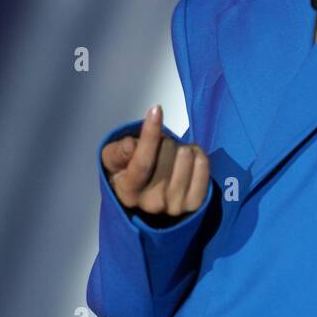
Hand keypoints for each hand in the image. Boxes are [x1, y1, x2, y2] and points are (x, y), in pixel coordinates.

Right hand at [102, 104, 210, 221]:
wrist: (148, 194)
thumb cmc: (128, 171)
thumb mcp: (113, 158)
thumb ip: (118, 151)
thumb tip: (131, 146)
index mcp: (128, 192)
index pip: (142, 162)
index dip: (150, 134)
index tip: (156, 110)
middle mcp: (151, 203)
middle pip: (166, 155)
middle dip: (164, 142)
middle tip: (161, 147)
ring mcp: (174, 206)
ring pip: (186, 157)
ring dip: (181, 148)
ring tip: (174, 154)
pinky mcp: (194, 204)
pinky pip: (203, 166)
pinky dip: (198, 155)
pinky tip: (189, 157)